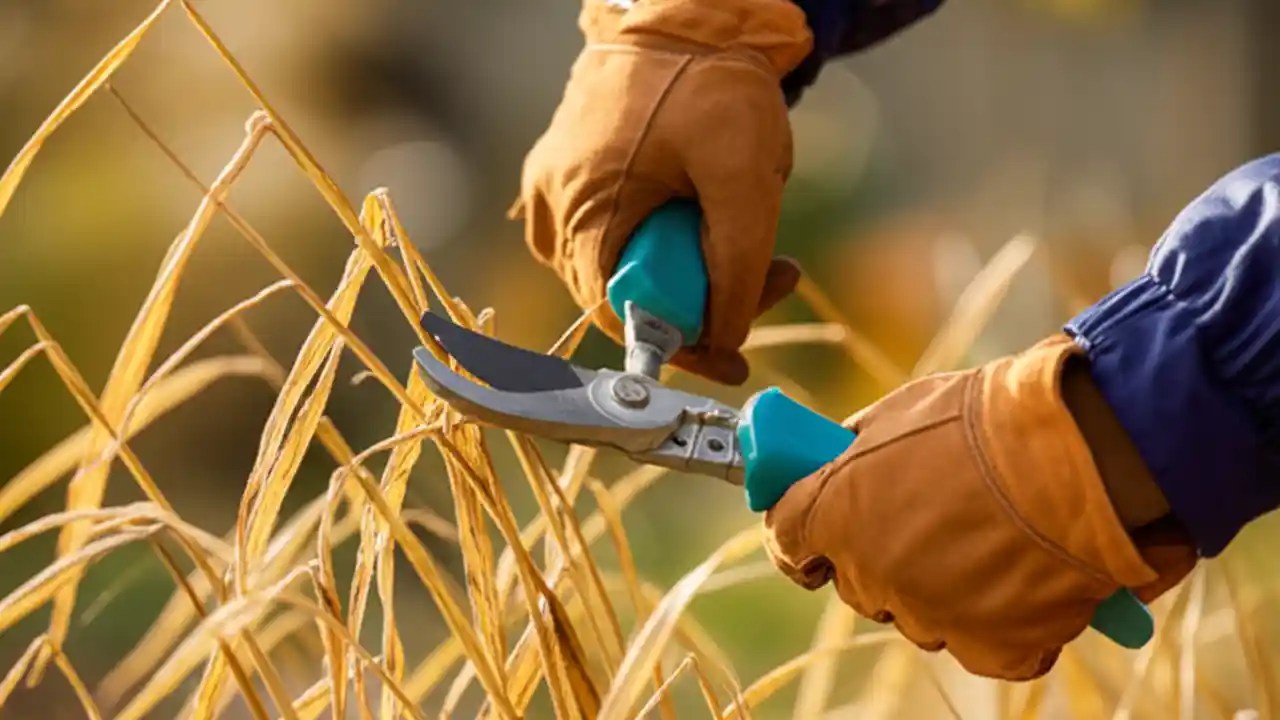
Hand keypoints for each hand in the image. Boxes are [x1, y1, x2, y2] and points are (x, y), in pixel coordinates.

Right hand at [513, 0, 812, 384]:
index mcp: (583, 212)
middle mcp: (554, 208)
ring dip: (694, 267)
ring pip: (626, 266)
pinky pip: (617, 234)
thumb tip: (723, 338)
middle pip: (628, 294)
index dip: (684, 344)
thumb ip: (735, 264)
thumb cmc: (712, 83)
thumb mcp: (744, 175)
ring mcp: (556, 190)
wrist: (686, 13)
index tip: (734, 357)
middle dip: (706, 297)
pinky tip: (710, 215)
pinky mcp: (572, 174)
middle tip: (775, 274)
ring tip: (755, 236)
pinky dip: (668, 239)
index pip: (624, 316)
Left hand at [762, 334, 1197, 680]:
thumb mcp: (902, 410)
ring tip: (990, 539)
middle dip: (880, 556)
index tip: (810, 537)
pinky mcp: (992, 646)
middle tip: (926, 523)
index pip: (787, 538)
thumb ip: (855, 446)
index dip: (799, 536)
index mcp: (834, 511)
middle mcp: (872, 572)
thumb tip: (833, 455)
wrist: (1084, 450)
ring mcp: (930, 615)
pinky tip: (1025, 579)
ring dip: (941, 589)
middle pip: (857, 581)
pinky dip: (1002, 622)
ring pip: (918, 615)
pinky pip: (981, 644)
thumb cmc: (991, 418)